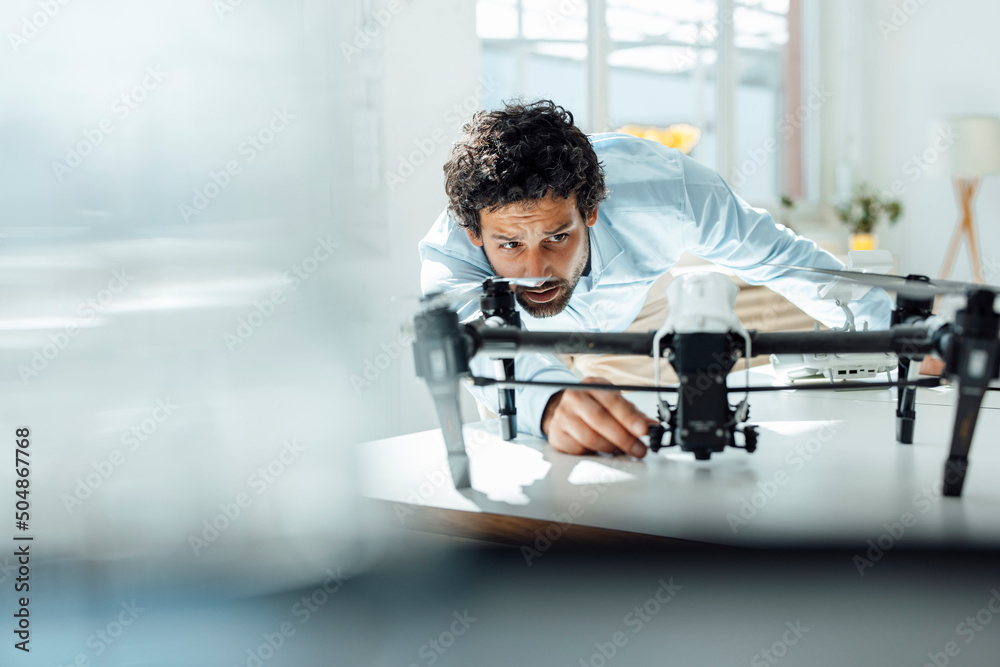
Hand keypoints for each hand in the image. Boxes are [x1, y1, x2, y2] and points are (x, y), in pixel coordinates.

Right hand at [540, 376, 656, 457]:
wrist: (565, 411)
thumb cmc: (593, 406)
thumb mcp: (614, 403)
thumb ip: (633, 414)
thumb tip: (653, 425)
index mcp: (593, 385)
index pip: (612, 401)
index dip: (629, 417)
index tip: (643, 430)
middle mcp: (575, 396)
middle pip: (600, 419)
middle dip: (623, 438)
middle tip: (638, 449)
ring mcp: (563, 415)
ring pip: (590, 437)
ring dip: (610, 448)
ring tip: (621, 450)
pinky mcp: (556, 434)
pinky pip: (579, 449)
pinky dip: (594, 453)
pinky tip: (601, 450)